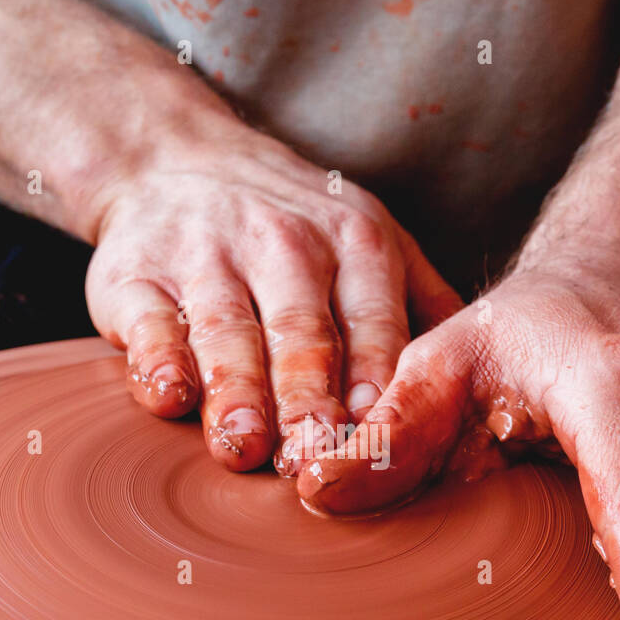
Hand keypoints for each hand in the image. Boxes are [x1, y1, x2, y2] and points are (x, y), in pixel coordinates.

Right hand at [84, 106, 459, 473]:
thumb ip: (423, 311)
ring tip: (243, 446)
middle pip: (302, 333)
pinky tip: (168, 396)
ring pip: (226, 330)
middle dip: (309, 400)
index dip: (375, 386)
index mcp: (356, 243)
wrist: (173, 158)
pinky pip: (148, 320)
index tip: (377, 443)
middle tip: (313, 461)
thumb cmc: (293, 226)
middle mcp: (283, 242)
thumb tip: (485, 390)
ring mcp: (205, 254)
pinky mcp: (134, 272)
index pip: (373, 325)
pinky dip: (156, 358)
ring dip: (235, 390)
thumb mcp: (373, 243)